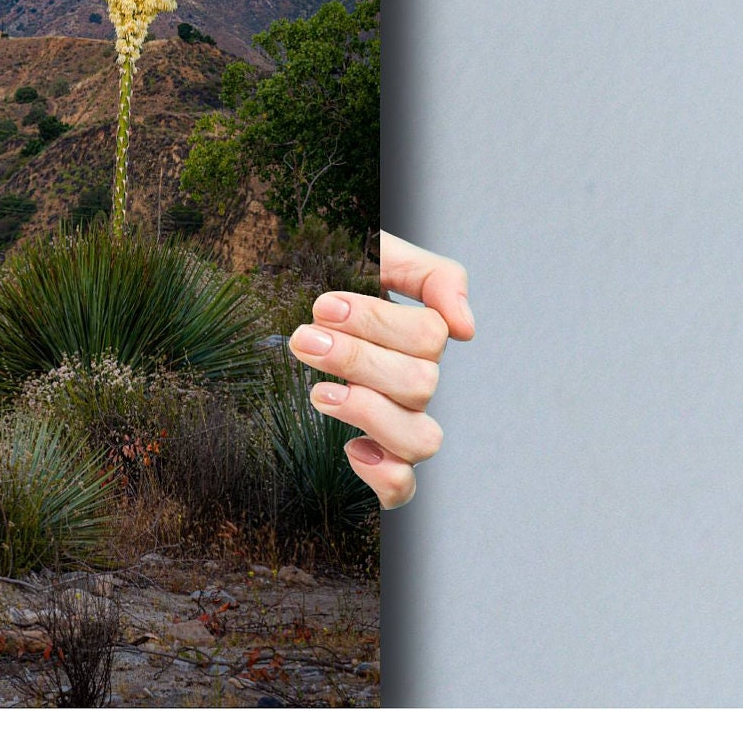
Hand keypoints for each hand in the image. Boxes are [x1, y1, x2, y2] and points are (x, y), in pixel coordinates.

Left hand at [287, 230, 473, 510]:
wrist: (276, 298)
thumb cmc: (330, 278)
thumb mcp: (377, 255)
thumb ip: (431, 275)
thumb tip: (466, 327)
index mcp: (417, 338)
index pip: (429, 336)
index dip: (377, 322)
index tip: (323, 306)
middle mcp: (413, 384)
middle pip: (420, 384)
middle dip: (356, 360)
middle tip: (304, 339)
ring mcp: (396, 424)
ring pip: (421, 439)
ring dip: (369, 413)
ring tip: (319, 393)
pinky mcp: (374, 459)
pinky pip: (401, 488)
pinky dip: (384, 475)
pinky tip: (350, 448)